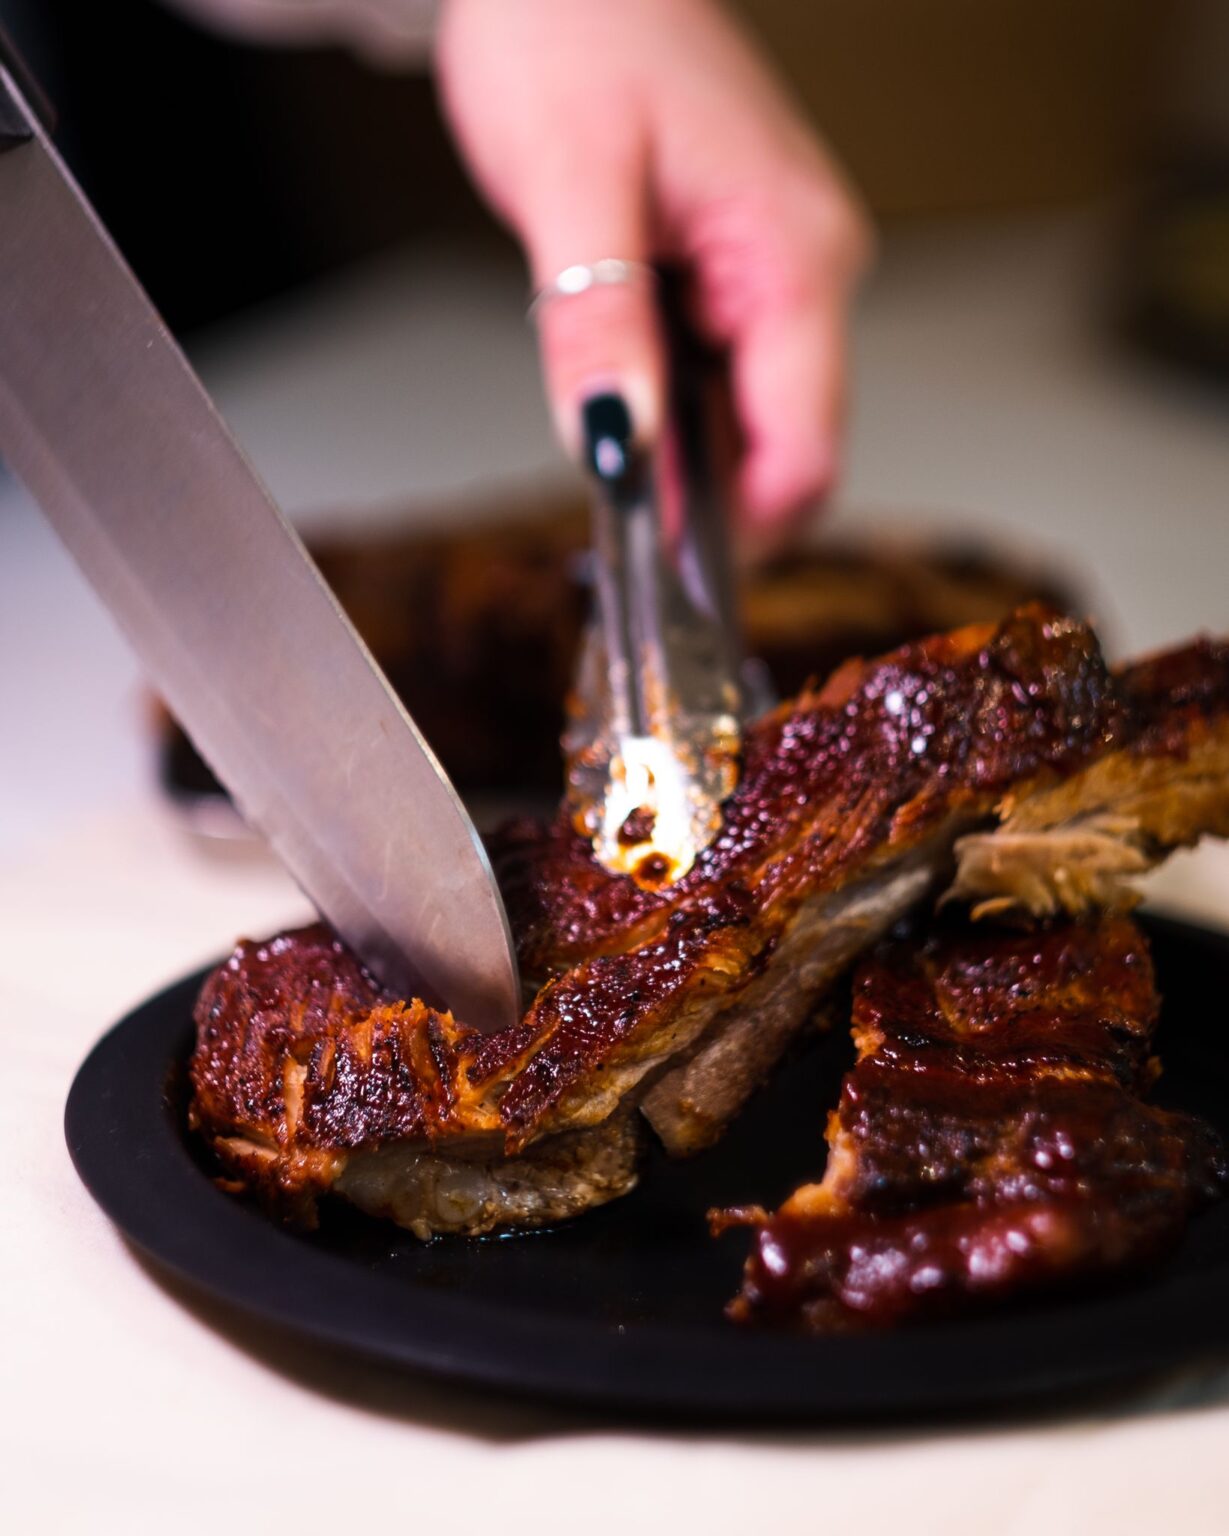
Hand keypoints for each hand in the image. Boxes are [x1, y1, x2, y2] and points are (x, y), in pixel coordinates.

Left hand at [436, 0, 871, 543]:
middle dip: (706, 504)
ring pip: (750, 422)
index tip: (668, 578)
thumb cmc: (575, 25)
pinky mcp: (735, 277)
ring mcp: (774, 276)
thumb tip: (615, 445)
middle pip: (786, 446)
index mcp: (794, 252)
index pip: (805, 441)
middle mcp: (805, 270)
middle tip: (619, 531)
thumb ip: (597, 323)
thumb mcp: (571, 181)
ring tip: (607, 450)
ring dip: (682, 462)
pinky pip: (720, 382)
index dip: (742, 528)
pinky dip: (671, 418)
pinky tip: (620, 409)